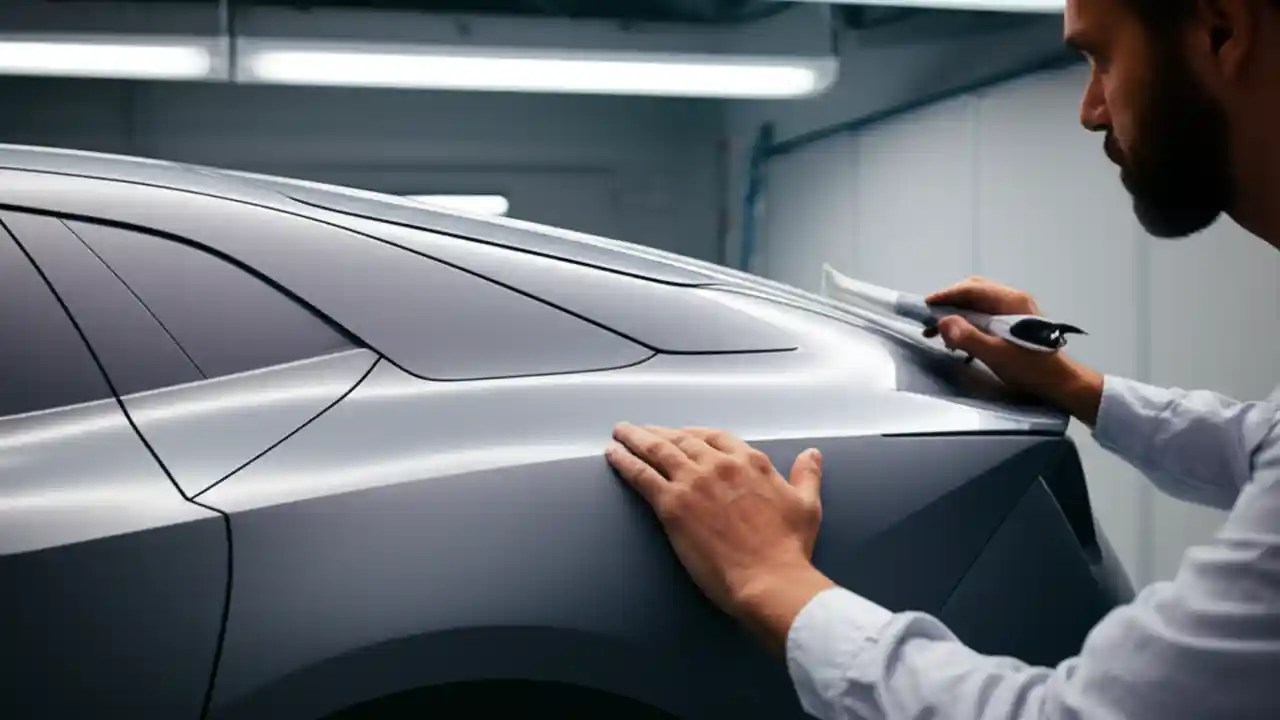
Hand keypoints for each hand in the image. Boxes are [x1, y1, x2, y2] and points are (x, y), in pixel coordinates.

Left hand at [606, 424, 835, 653]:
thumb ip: (806, 475)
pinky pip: (642, 475)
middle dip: (660, 432)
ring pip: (658, 450)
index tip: (682, 434)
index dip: (695, 433)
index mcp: (750, 462)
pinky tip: (612, 454)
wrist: (769, 579)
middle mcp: (719, 464)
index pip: (716, 437)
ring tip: (620, 432)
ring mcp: (694, 482)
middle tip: (641, 430)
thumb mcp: (806, 505)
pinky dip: (624, 462)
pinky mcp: (672, 504)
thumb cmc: (789, 548)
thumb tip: (812, 454)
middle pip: (682, 439)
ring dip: (636, 438)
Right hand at [925, 277, 1103, 424]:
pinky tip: (960, 338)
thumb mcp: (996, 355)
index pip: (971, 289)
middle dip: (950, 303)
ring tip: (940, 331)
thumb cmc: (1030, 368)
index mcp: (1010, 302)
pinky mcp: (1015, 322)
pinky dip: (969, 321)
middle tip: (930, 319)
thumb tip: (942, 322)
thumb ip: (968, 337)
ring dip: (958, 314)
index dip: (946, 295)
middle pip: (974, 291)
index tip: (925, 305)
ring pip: (979, 303)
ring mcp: (1015, 310)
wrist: (1061, 382)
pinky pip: (986, 314)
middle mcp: (1013, 299)